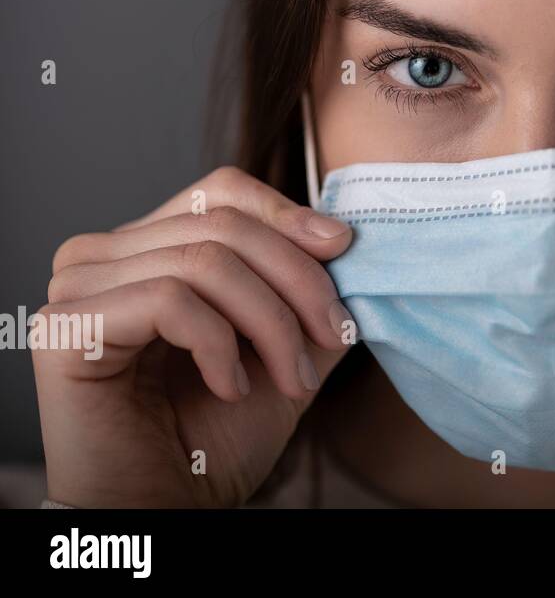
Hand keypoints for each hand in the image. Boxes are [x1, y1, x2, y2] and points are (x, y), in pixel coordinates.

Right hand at [35, 167, 354, 506]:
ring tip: (291, 379)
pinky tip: (232, 388)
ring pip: (204, 261)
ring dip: (270, 324)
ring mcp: (77, 288)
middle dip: (297, 283)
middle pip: (223, 224)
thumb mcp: (286, 348)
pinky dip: (219, 346)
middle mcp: (103, 256)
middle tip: (331, 339)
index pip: (221, 190)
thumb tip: (344, 236)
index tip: (343, 251)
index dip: (288, 216)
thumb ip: (309, 291)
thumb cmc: (216, 434)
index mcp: (147, 246)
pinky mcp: (65, 328)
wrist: (168, 509)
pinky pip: (168, 301)